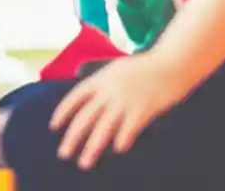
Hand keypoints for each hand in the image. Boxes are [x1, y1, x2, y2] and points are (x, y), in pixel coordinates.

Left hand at [50, 51, 189, 168]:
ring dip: (92, 147)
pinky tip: (117, 149)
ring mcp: (125, 101)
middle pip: (85, 117)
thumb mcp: (114, 67)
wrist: (171, 63)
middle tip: (63, 154)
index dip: (63, 112)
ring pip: (103, 127)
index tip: (53, 126)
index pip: (75, 97)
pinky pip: (129, 128)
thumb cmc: (143, 67)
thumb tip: (78, 75)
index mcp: (100, 79)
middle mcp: (109, 91)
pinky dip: (122, 139)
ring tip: (84, 162)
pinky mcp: (143, 109)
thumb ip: (98, 77)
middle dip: (72, 137)